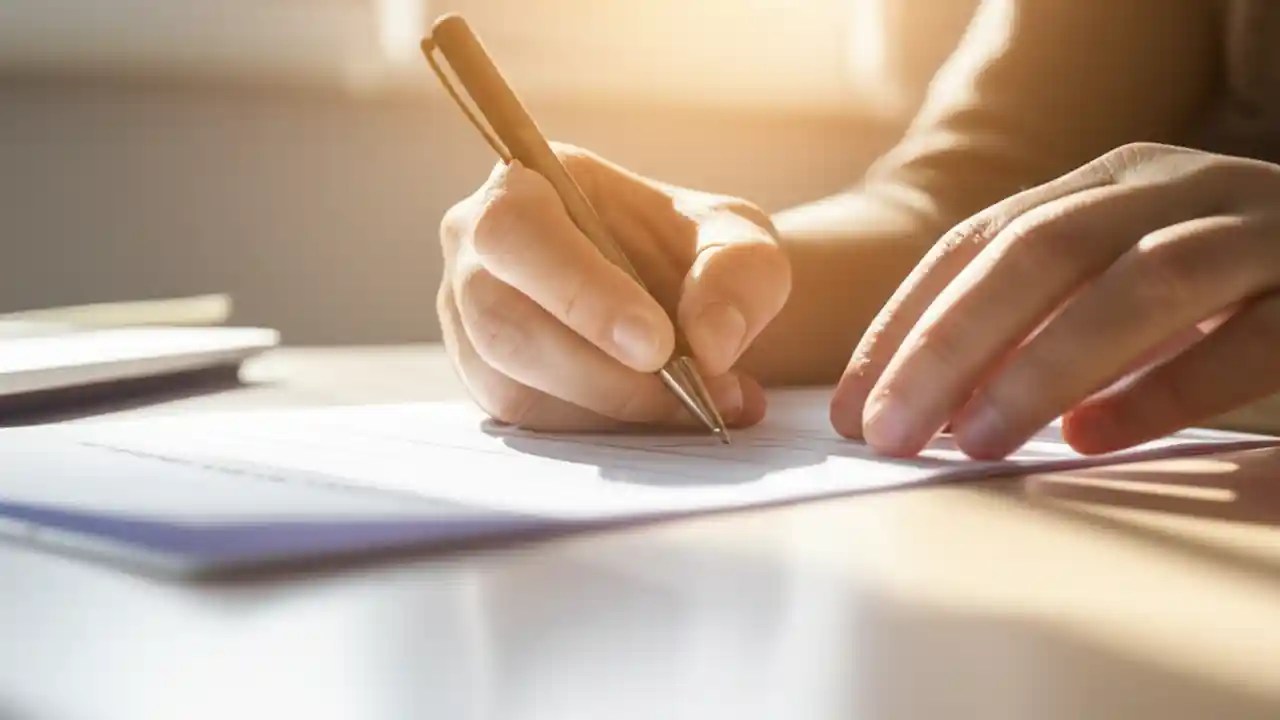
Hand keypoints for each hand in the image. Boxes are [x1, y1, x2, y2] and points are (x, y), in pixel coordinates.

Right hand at [438, 145, 789, 430]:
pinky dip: (600, 430)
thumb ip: (737, 276)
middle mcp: (476, 250)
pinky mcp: (485, 380)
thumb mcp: (739, 240)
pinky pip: (525, 422)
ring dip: (609, 409)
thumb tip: (710, 344)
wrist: (683, 300)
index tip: (656, 345)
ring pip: (509, 383)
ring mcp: (467, 319)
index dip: (578, 292)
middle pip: (501, 321)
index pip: (517, 231)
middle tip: (687, 390)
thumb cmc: (694, 253)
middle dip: (598, 371)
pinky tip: (660, 416)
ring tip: (697, 406)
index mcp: (524, 183)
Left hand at [830, 143, 1279, 457]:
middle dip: (950, 345)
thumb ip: (1044, 319)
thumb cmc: (1233, 285)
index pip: (980, 242)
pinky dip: (1168, 391)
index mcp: (1109, 183)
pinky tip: (1096, 440)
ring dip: (1046, 366)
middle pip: (1042, 254)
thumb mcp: (1125, 281)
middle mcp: (1177, 189)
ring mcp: (1259, 230)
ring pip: (1141, 285)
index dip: (908, 322)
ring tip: (975, 441)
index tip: (856, 404)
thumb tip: (927, 399)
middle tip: (890, 432)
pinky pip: (1250, 338)